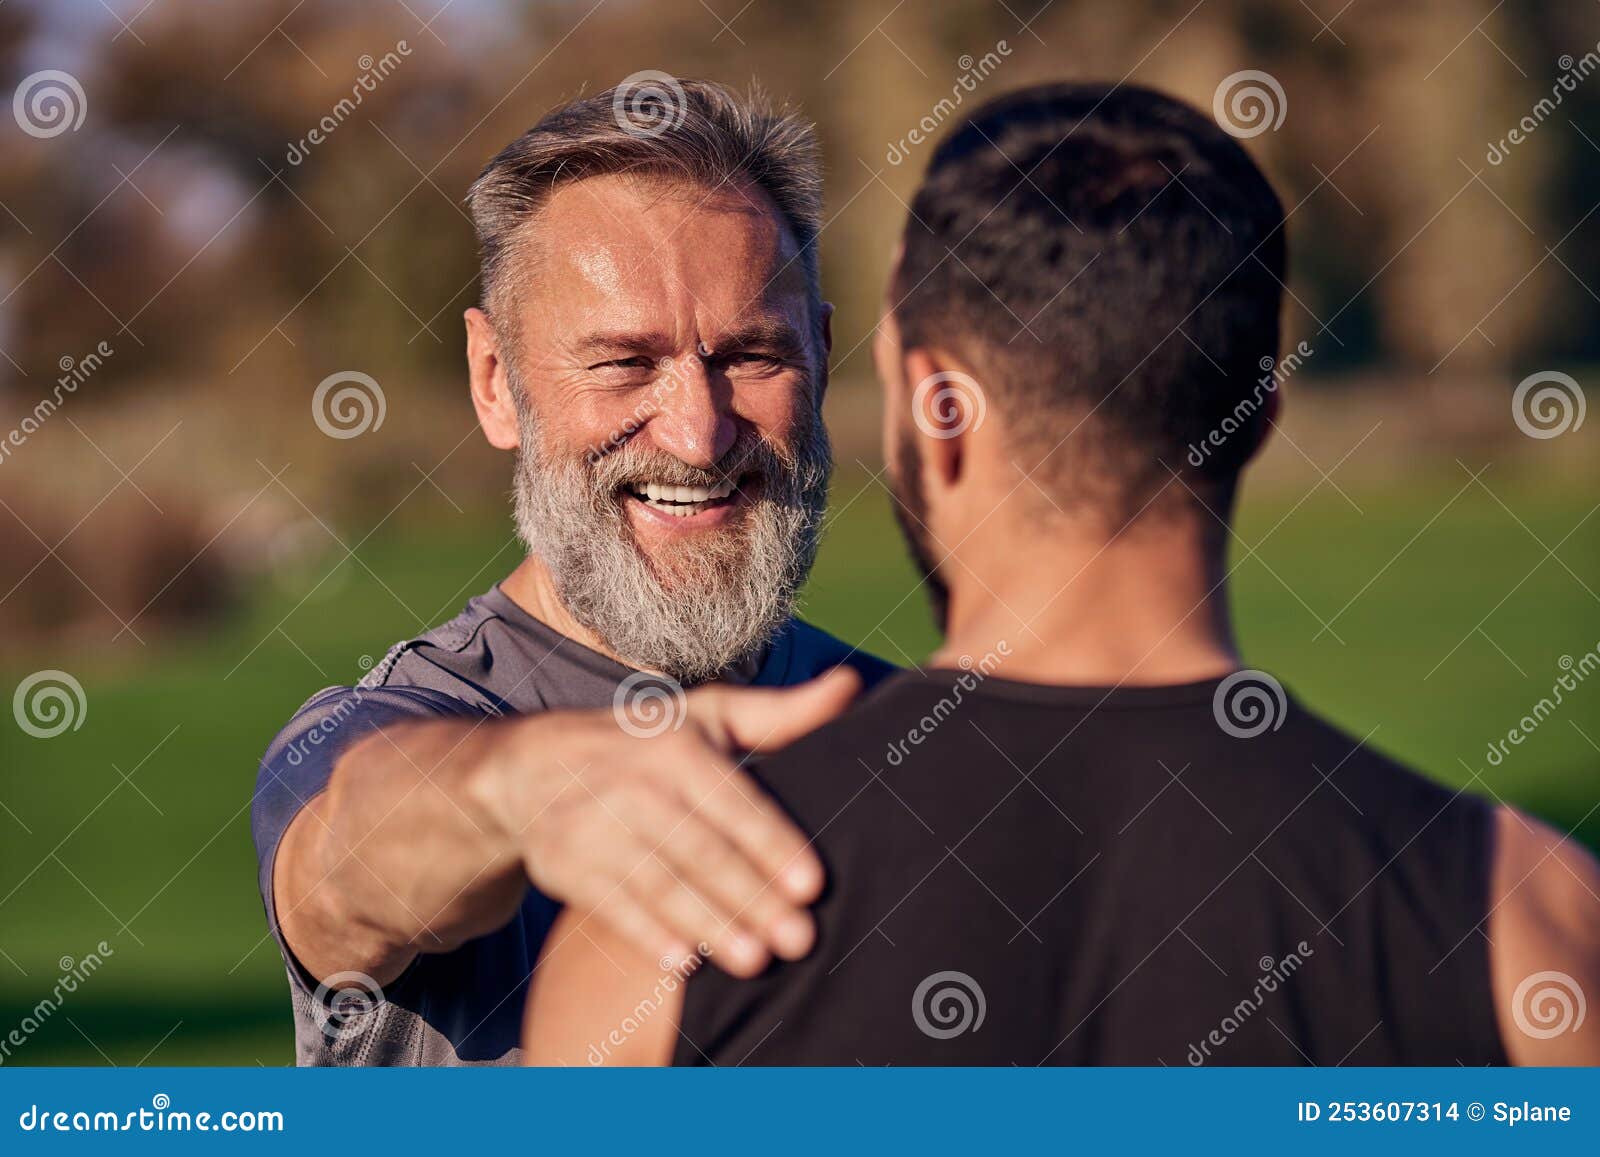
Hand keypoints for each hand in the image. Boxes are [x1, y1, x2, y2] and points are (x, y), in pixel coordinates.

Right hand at [498, 667, 859, 976]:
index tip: (812, 884)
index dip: (773, 843)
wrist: (531, 767)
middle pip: (701, 850)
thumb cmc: (645, 742)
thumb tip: (851, 687)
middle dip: (752, 897)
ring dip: (709, 925)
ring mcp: (595, 829)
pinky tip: (684, 963)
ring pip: (661, 884)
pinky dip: (646, 935)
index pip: (733, 802)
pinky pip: (612, 906)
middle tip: (800, 939)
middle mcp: (634, 786)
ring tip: (755, 960)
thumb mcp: (709, 716)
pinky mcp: (566, 868)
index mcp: (677, 748)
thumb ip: (781, 713)